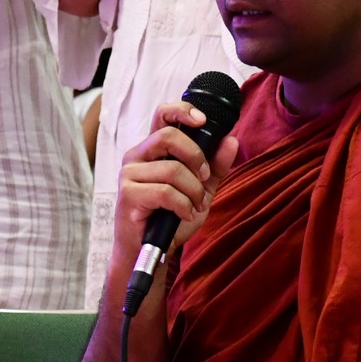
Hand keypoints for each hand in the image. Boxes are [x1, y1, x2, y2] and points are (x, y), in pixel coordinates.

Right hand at [112, 101, 239, 255]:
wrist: (151, 251)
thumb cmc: (171, 218)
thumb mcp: (201, 190)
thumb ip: (215, 167)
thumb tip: (231, 141)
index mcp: (153, 150)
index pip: (162, 115)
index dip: (182, 111)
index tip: (203, 120)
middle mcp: (137, 157)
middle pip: (169, 136)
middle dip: (196, 156)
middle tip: (204, 176)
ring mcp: (129, 175)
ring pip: (172, 169)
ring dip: (193, 190)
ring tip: (195, 205)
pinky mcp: (128, 194)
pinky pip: (165, 192)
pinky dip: (183, 205)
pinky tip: (185, 215)